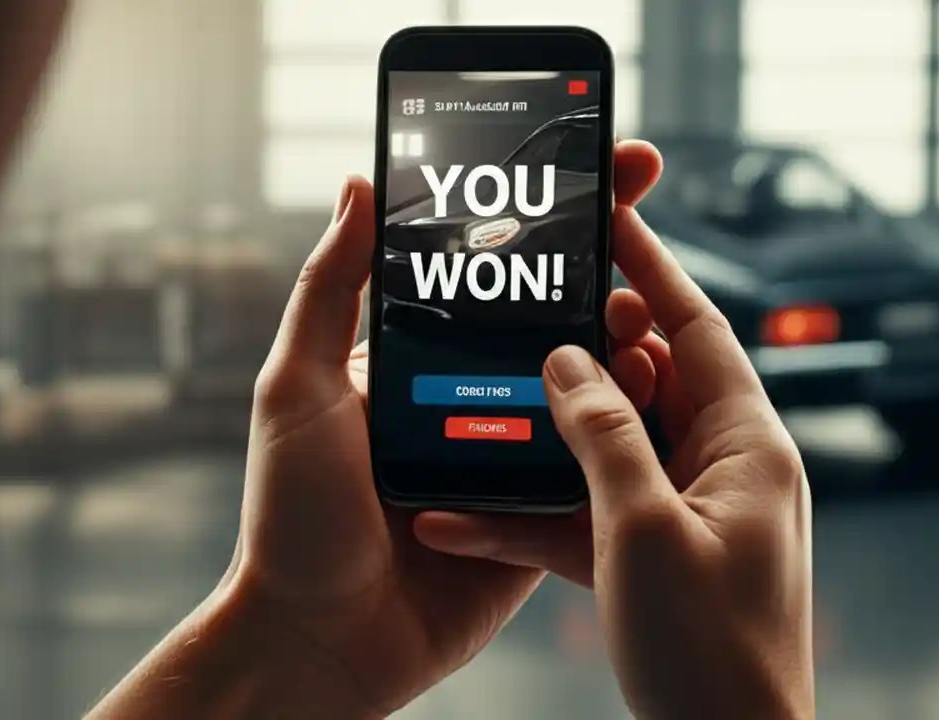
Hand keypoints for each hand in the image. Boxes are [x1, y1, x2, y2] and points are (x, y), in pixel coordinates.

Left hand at [90, 141, 666, 718]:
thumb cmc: (292, 517)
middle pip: (545, 321)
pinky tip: (647, 396)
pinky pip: (587, 464)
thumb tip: (359, 187)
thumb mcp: (295, 387)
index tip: (588, 169)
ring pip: (579, 388)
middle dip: (597, 273)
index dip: (536, 217)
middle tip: (633, 235)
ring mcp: (503, 454)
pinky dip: (621, 429)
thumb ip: (328, 291)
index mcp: (414, 358)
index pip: (482, 270)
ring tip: (644, 319)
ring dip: (619, 346)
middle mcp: (465, 397)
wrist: (320, 639)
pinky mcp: (533, 514)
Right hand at [414, 148, 814, 717]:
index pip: (697, 330)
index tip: (614, 219)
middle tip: (526, 313)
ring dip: (546, 438)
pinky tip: (464, 519)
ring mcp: (687, 514)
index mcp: (747, 446)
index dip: (654, 271)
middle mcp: (723, 470)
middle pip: (648, 382)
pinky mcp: (652, 558)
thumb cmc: (709, 651)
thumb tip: (571, 361)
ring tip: (485, 407)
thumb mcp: (644, 529)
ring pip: (609, 449)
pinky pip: (589, 515)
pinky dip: (535, 515)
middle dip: (585, 351)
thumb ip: (605, 435)